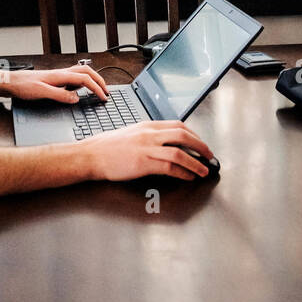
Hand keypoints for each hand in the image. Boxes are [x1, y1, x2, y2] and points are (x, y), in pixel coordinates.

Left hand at [0, 63, 108, 103]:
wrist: (11, 81)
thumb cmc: (24, 86)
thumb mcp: (41, 93)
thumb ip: (59, 95)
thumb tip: (76, 98)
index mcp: (60, 76)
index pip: (84, 80)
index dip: (96, 88)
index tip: (103, 97)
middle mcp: (61, 73)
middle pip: (87, 72)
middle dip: (99, 80)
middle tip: (106, 92)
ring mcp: (59, 75)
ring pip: (81, 73)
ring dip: (92, 79)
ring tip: (98, 89)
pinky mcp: (55, 79)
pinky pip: (74, 77)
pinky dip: (83, 81)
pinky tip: (81, 91)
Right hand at [83, 121, 214, 181]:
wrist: (92, 155)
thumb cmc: (109, 146)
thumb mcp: (132, 133)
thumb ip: (149, 136)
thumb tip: (167, 144)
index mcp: (148, 125)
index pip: (177, 125)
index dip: (194, 135)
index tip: (201, 143)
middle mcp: (149, 134)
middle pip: (183, 135)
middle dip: (200, 146)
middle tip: (209, 155)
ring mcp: (147, 148)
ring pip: (179, 152)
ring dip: (196, 162)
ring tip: (204, 170)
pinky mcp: (143, 163)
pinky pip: (169, 167)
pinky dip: (183, 172)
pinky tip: (188, 177)